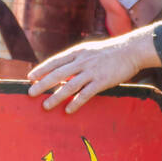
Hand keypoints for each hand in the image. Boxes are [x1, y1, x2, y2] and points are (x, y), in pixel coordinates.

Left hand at [27, 34, 150, 113]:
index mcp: (78, 52)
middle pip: (58, 73)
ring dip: (56, 97)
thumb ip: (78, 59)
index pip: (55, 61)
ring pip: (69, 85)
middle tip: (30, 93)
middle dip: (42, 84)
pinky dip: (76, 103)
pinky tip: (68, 110)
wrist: (131, 50)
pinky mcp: (102, 81)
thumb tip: (65, 70)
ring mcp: (92, 71)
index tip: (30, 77)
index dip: (42, 69)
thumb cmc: (111, 52)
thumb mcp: (90, 50)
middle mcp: (82, 61)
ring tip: (46, 106)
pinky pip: (85, 94)